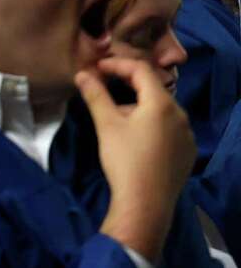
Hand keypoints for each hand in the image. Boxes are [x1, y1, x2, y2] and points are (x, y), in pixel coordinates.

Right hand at [77, 57, 195, 262]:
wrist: (146, 203)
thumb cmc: (124, 159)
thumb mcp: (106, 125)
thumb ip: (96, 96)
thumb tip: (82, 74)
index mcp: (162, 103)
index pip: (141, 70)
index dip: (117, 64)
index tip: (97, 68)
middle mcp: (180, 114)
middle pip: (152, 90)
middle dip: (127, 86)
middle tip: (103, 88)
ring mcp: (186, 134)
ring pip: (160, 110)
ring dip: (137, 106)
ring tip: (115, 119)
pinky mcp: (186, 152)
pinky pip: (168, 128)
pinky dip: (150, 124)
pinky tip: (135, 139)